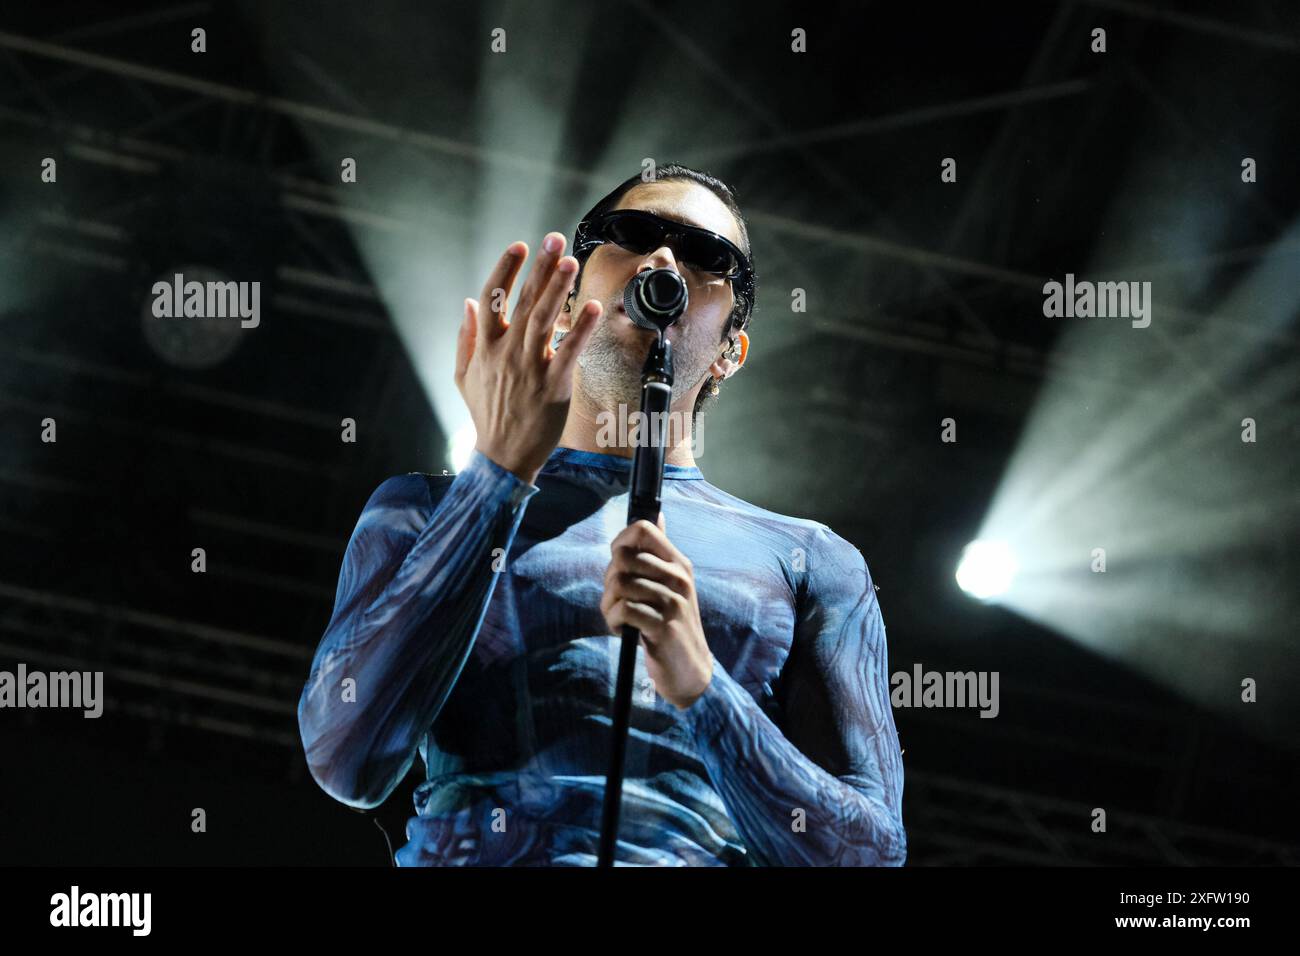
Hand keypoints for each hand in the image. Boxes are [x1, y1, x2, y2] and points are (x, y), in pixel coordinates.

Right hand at [455, 233, 602, 483]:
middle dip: (540, 268)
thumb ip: (465, 338)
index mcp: (485, 347)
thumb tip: (466, 303)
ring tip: (571, 262)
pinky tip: (593, 307)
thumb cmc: (486, 413)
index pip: (491, 297)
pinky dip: (580, 328)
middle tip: (555, 239)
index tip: (520, 246)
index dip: (505, 269)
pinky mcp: (553, 385)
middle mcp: (506, 352)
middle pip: (523, 301)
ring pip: (545, 319)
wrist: (503, 454)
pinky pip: (569, 351)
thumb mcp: (463, 376)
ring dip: (559, 289)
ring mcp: (530, 368)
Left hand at [600, 514, 714, 709]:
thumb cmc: (673, 623)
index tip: (619, 563)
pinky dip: (614, 620)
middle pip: (623, 557)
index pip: (644, 529)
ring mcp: (672, 602)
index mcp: (678, 564)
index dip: (621, 541)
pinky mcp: (662, 626)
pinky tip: (622, 629)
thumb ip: (661, 551)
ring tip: (618, 616)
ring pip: (619, 584)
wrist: (691, 670)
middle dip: (609, 579)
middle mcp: (678, 578)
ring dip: (608, 604)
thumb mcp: (672, 584)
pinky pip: (623, 610)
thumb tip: (657, 514)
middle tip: (616, 599)